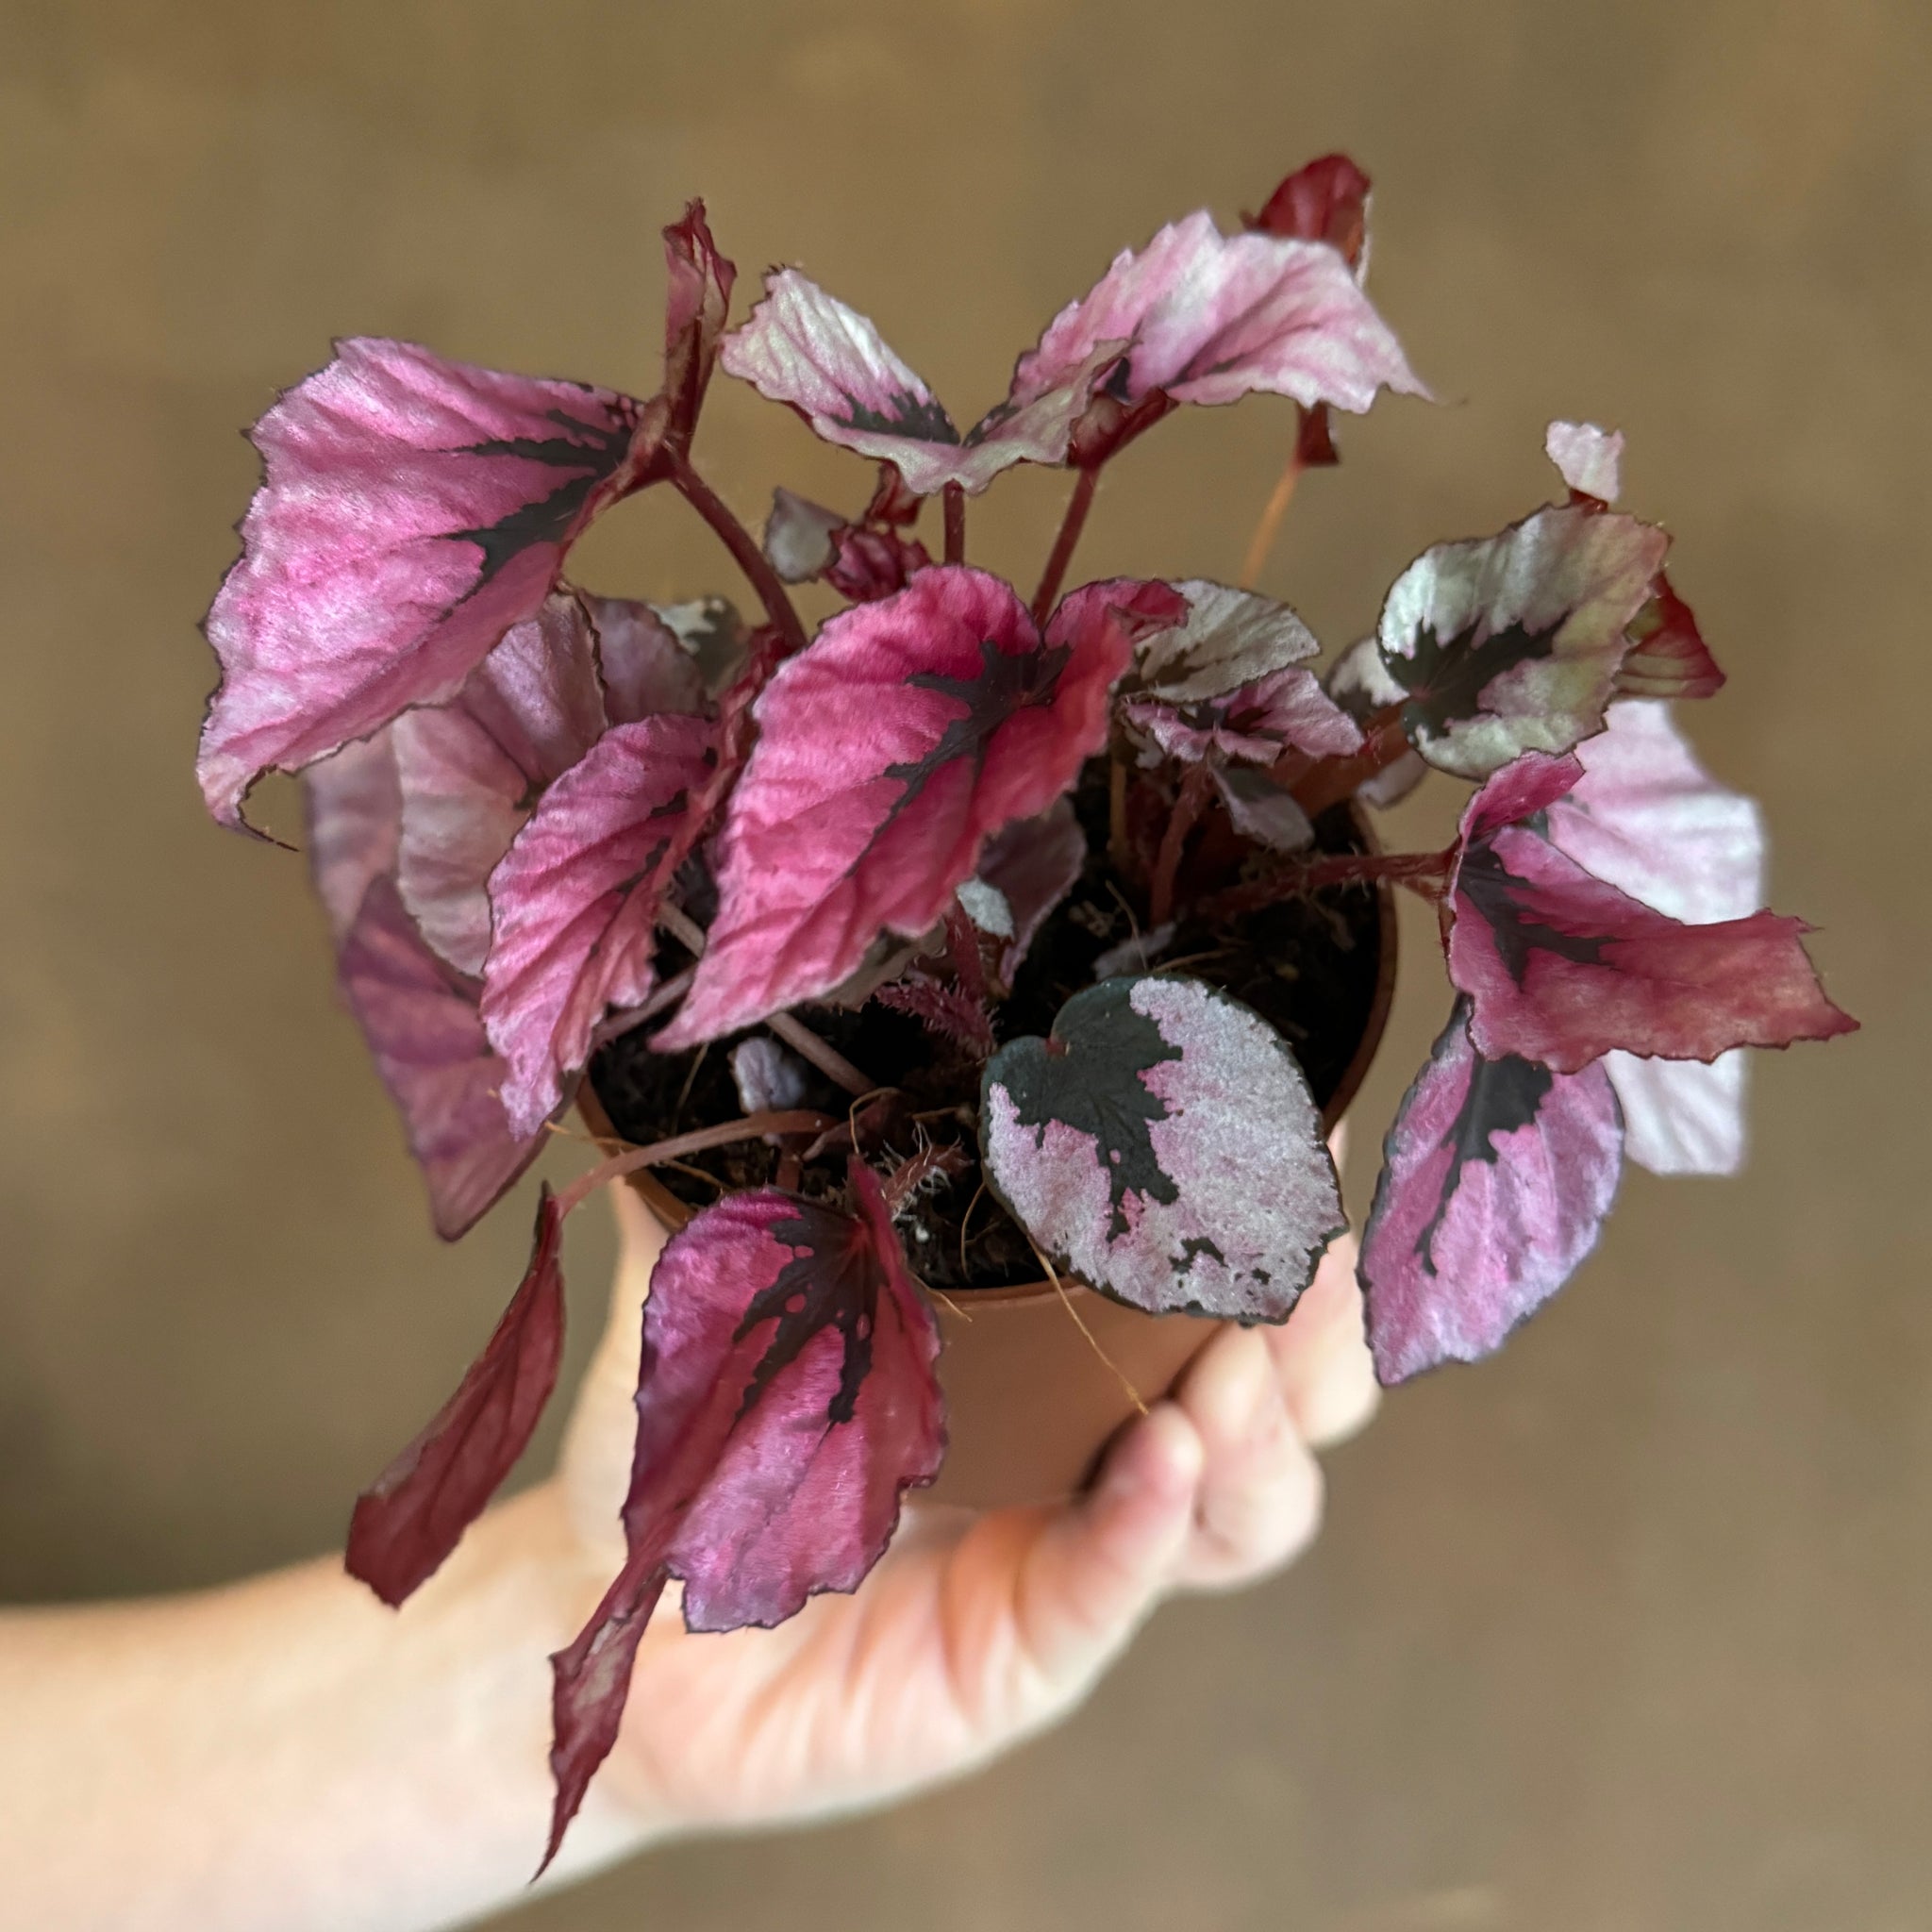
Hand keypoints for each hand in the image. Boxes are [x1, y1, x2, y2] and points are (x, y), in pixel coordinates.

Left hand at [553, 1173, 1379, 1838]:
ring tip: (1233, 1364)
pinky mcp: (1026, 1650)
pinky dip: (1150, 1522)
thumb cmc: (696, 1439)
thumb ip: (762, 1173)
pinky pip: (1116, 1586)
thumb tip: (750, 1029)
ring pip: (1252, 1504)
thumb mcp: (738, 1283)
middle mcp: (1095, 1444)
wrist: (610, 1616)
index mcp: (1053, 1343)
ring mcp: (1075, 1552)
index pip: (1211, 1282)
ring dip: (1261, 1423)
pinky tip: (1167, 1453)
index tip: (1293, 1126)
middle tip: (1302, 1250)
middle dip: (1317, 1324)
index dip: (1270, 1217)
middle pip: (1290, 1396)